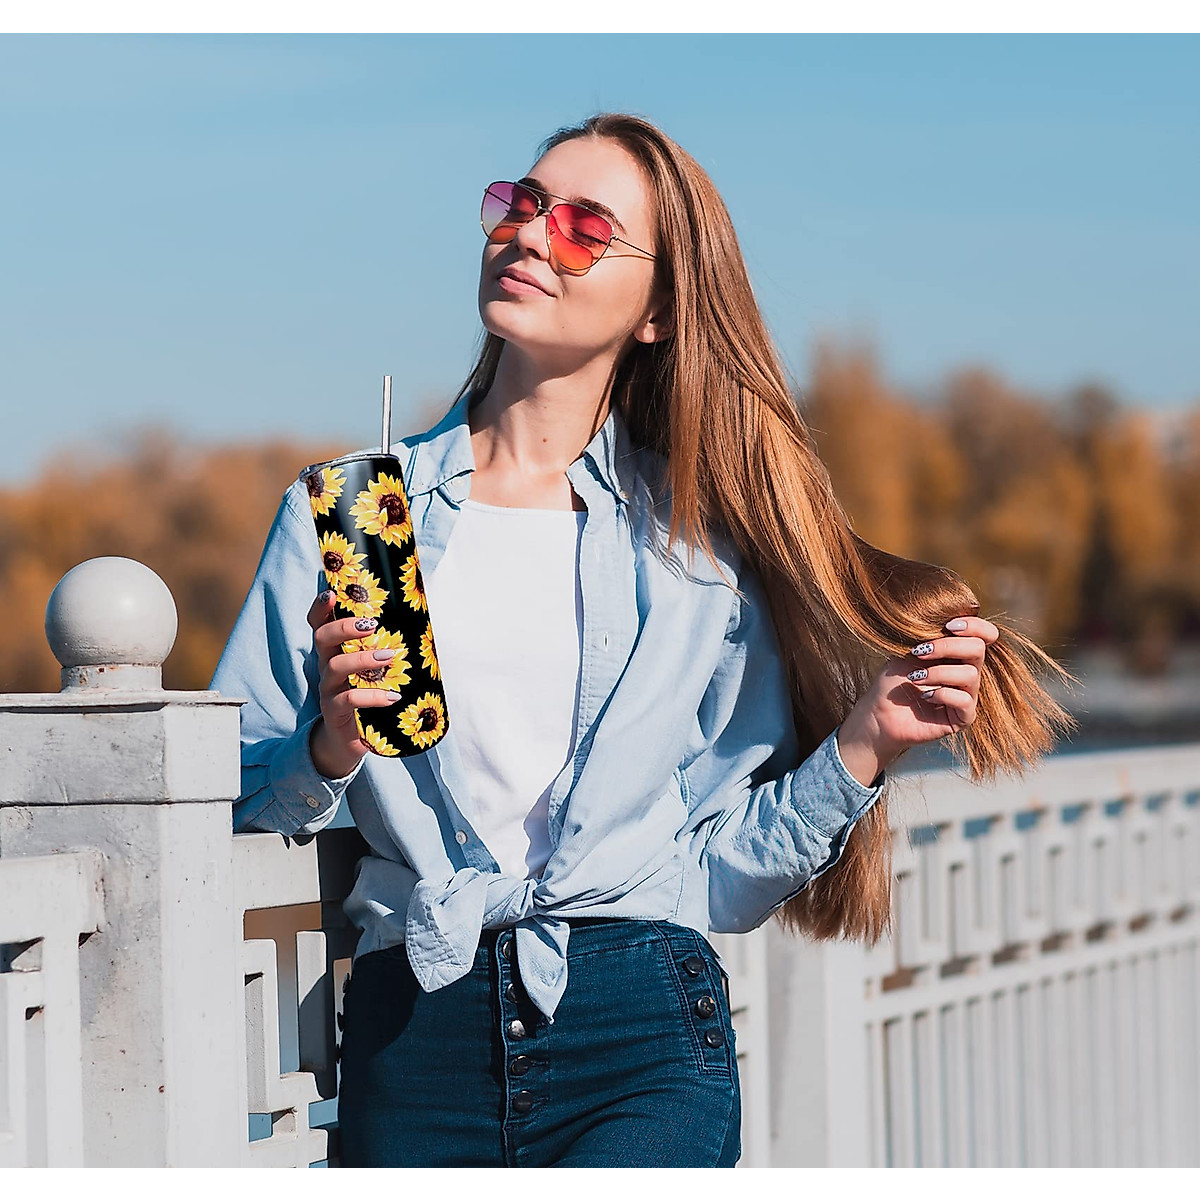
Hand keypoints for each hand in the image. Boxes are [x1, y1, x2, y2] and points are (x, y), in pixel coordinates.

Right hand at [307, 590, 404, 778]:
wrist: (347, 740)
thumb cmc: (364, 698)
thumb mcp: (371, 672)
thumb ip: (381, 649)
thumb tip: (418, 626)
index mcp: (333, 652)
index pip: (318, 625)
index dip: (320, 608)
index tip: (331, 593)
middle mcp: (326, 667)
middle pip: (322, 638)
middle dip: (344, 627)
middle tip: (371, 624)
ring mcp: (328, 689)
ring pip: (336, 666)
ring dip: (363, 658)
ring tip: (389, 656)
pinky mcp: (334, 712)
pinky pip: (349, 699)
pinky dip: (373, 696)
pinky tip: (393, 697)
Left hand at [836, 615, 1000, 786]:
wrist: (878, 714)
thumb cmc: (892, 681)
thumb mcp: (907, 651)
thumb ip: (928, 635)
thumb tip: (945, 619)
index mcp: (958, 654)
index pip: (985, 635)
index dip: (974, 625)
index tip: (948, 625)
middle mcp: (967, 673)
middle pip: (978, 649)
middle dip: (948, 646)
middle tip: (920, 652)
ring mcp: (967, 696)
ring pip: (970, 675)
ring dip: (938, 672)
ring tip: (914, 677)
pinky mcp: (962, 718)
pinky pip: (964, 701)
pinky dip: (942, 694)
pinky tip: (924, 696)